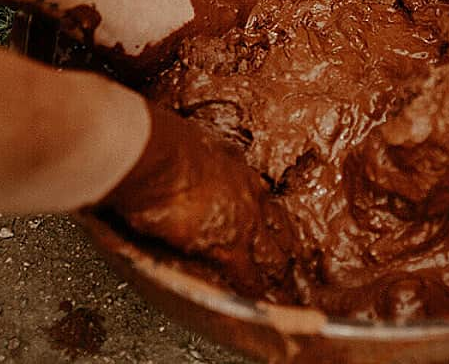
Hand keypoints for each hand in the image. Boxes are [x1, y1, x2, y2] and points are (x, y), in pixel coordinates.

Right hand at [99, 105, 291, 292]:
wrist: (156, 156)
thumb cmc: (165, 143)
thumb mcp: (199, 144)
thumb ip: (207, 159)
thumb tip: (201, 156)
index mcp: (241, 173)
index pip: (266, 204)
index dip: (272, 223)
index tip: (278, 235)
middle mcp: (251, 197)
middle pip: (278, 231)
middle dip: (285, 250)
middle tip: (292, 268)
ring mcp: (245, 222)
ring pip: (271, 255)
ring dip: (277, 273)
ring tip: (285, 291)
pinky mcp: (228, 247)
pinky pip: (249, 277)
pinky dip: (254, 292)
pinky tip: (259, 304)